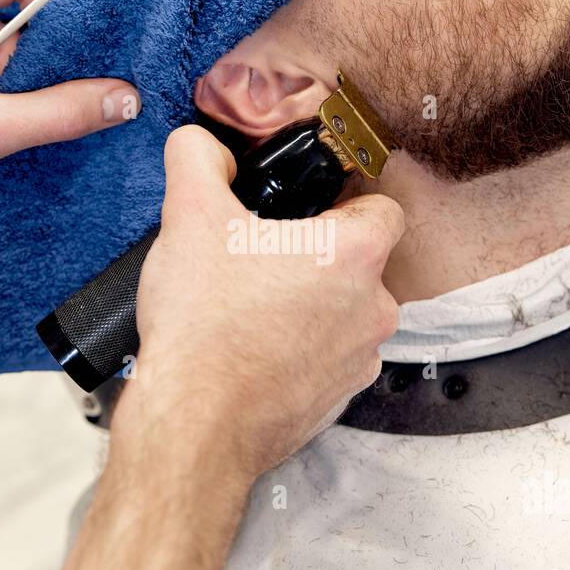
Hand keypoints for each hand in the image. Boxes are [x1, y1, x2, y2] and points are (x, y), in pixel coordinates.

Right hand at [112, 124, 403, 483]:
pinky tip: (254, 348)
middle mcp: (374, 308)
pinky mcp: (338, 398)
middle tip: (261, 259)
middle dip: (316, 255)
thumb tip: (202, 147)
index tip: (306, 209)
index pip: (381, 206)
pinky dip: (300, 350)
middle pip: (361, 261)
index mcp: (356, 253)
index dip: (343, 200)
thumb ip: (198, 158)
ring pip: (346, 312)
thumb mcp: (188, 215)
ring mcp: (360, 359)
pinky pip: (328, 356)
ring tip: (250, 306)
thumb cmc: (204, 328)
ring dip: (309, 304)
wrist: (196, 423)